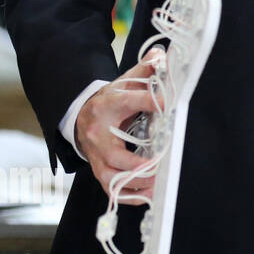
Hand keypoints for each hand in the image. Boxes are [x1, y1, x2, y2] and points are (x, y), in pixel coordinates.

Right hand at [75, 49, 165, 204]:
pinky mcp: (97, 168)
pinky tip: (147, 198)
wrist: (82, 114)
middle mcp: (99, 133)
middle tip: (162, 166)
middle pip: (115, 154)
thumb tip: (162, 55)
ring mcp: (96, 155)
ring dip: (134, 184)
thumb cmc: (112, 99)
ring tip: (158, 187)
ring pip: (111, 176)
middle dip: (138, 164)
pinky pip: (110, 187)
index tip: (171, 105)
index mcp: (109, 105)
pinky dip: (128, 195)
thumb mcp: (126, 81)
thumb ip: (146, 69)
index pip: (130, 102)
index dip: (151, 102)